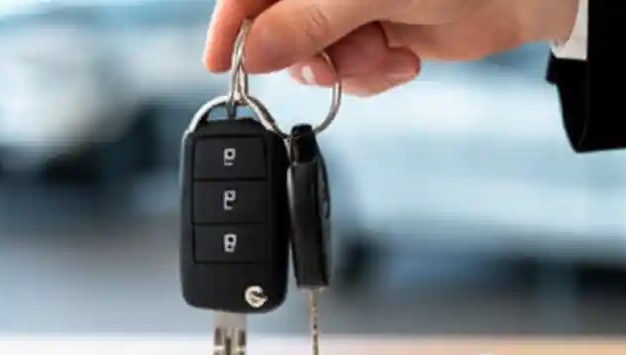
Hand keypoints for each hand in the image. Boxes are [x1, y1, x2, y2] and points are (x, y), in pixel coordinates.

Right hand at [204, 0, 579, 96]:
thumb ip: (308, 20)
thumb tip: (256, 50)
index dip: (232, 25)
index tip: (222, 64)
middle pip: (279, 26)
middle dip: (306, 52)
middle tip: (333, 61)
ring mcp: (354, 5)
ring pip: (314, 55)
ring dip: (346, 68)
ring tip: (385, 54)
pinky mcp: (380, 32)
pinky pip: (348, 70)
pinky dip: (370, 76)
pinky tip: (402, 59)